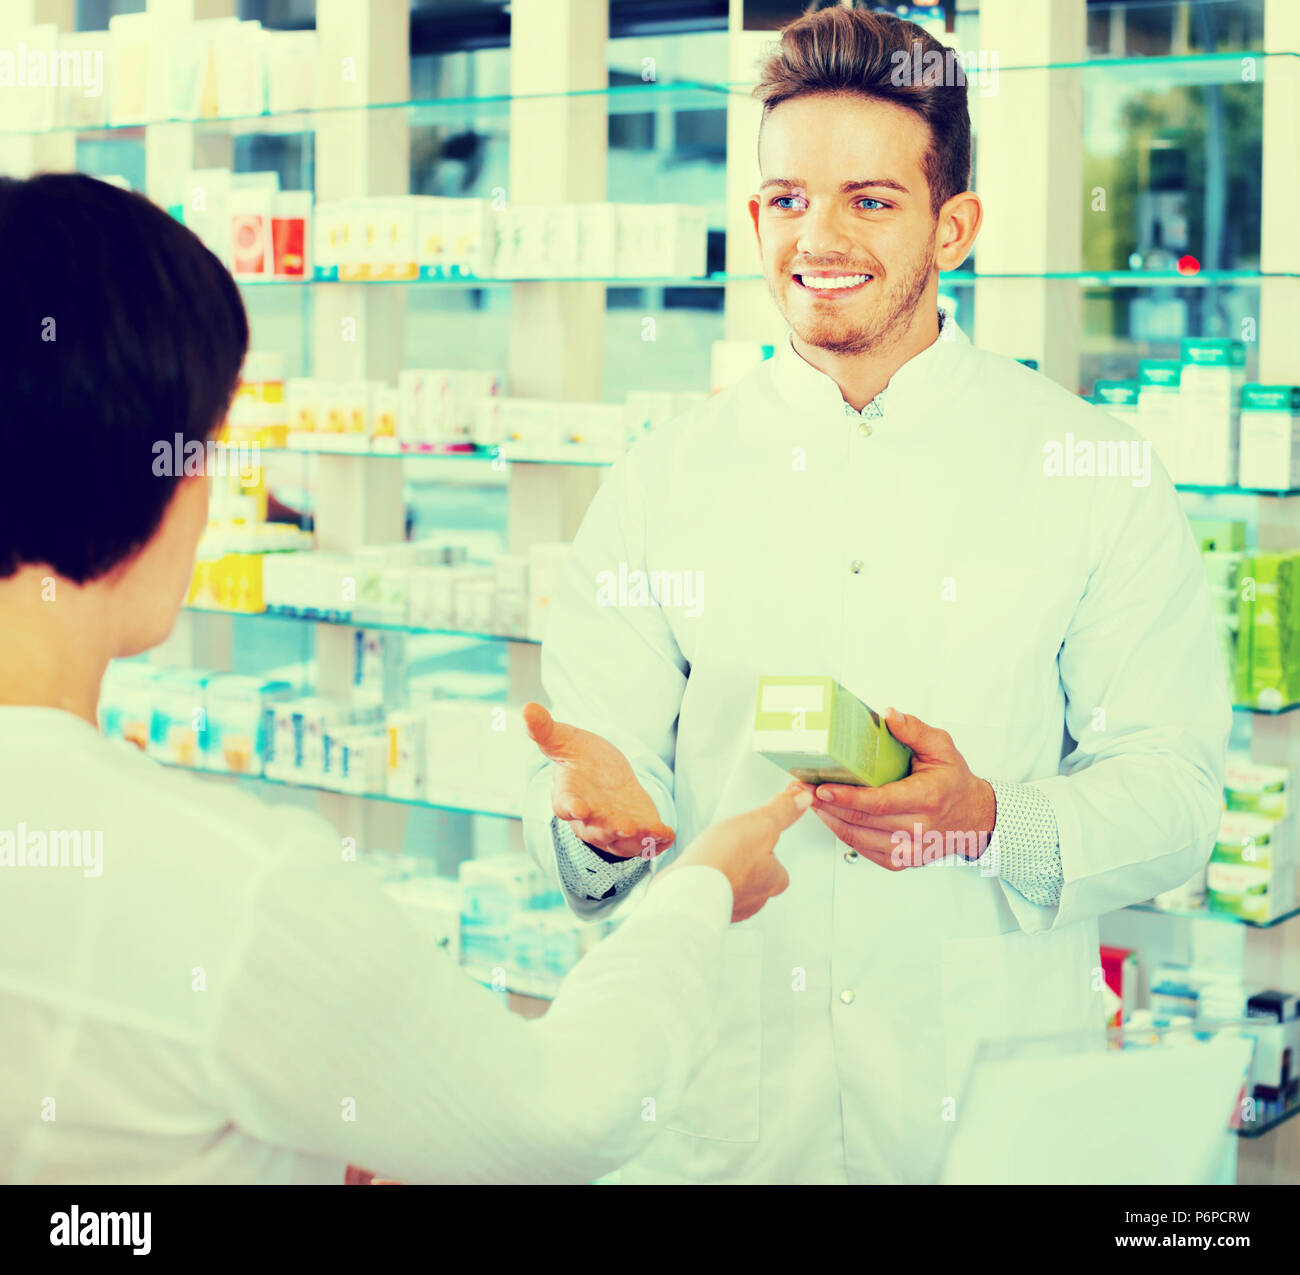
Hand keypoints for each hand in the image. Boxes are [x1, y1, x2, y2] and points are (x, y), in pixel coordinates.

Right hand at [523, 702, 674, 859]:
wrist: (604, 771)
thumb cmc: (580, 756)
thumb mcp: (566, 739)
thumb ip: (546, 730)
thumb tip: (527, 707)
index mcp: (567, 797)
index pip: (565, 806)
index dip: (571, 808)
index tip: (578, 809)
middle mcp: (588, 819)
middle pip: (596, 830)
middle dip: (611, 830)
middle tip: (626, 827)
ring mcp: (613, 828)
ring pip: (621, 841)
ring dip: (635, 840)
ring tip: (649, 833)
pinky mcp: (637, 828)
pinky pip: (645, 841)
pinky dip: (655, 840)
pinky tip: (667, 834)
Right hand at [658, 783, 810, 922]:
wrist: (686, 891)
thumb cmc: (725, 859)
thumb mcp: (760, 824)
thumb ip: (782, 811)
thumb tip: (803, 798)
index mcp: (773, 882)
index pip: (777, 865)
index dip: (763, 848)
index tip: (750, 838)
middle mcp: (756, 901)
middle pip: (755, 878)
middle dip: (742, 864)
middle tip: (727, 846)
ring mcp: (731, 908)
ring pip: (732, 887)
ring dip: (723, 874)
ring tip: (709, 857)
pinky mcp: (707, 911)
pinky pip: (711, 895)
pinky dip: (706, 883)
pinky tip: (696, 872)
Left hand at [802, 708, 995, 870]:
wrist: (973, 817)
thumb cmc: (953, 780)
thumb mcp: (942, 747)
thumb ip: (914, 730)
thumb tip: (888, 714)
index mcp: (927, 798)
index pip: (880, 802)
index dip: (848, 796)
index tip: (822, 787)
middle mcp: (919, 828)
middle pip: (862, 821)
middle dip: (827, 804)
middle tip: (802, 788)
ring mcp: (910, 850)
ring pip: (858, 838)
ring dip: (830, 819)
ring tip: (810, 800)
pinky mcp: (902, 861)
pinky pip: (864, 850)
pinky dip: (843, 833)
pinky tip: (830, 816)